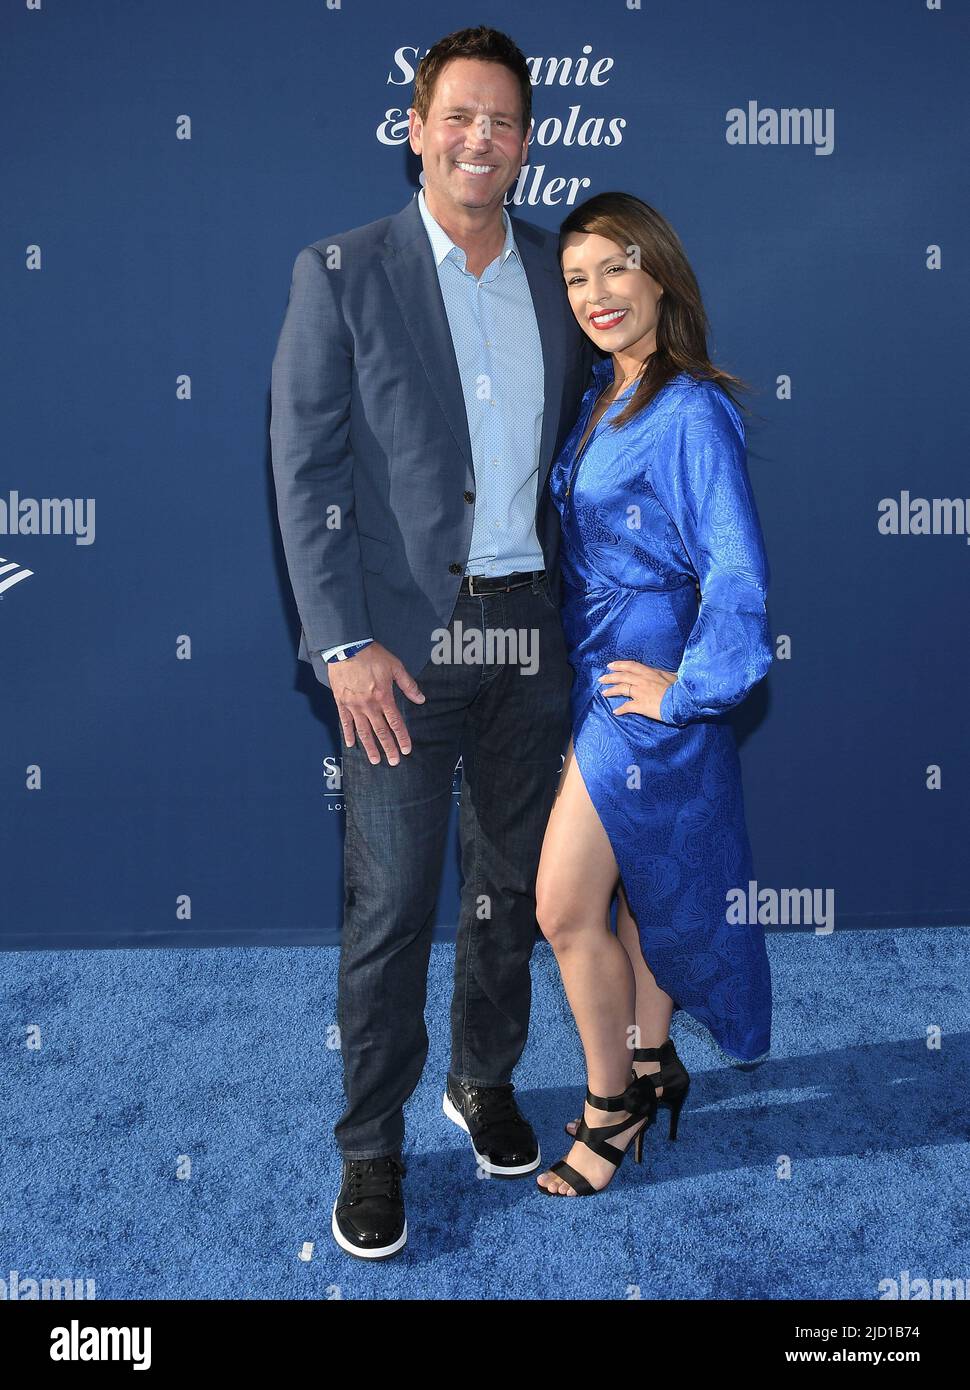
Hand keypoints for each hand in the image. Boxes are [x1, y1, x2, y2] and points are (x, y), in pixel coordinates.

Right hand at [328, 642, 424, 764]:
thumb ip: (408, 685)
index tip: (407, 750)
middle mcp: (369, 705)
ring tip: (375, 760)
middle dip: (388, 748)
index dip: (402, 737)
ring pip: (363, 731)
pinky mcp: (341, 702)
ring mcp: (353, 705)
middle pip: (380, 731)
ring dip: (370, 747)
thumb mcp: (395, 666)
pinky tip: (352, 744)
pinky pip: (345, 721)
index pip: (395, 722)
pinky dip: (348, 733)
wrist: (347, 647)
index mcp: (384, 697)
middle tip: (394, 762)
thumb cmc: (372, 655)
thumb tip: (421, 699)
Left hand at [597, 660, 676, 722]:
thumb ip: (664, 674)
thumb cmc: (680, 688)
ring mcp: (640, 692)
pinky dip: (620, 709)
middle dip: (610, 677)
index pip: (631, 666)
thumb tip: (665, 673)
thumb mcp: (673, 676)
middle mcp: (642, 680)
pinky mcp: (641, 705)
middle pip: (622, 676)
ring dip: (611, 690)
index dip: (619, 665)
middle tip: (601, 678)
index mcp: (650, 672)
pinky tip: (616, 712)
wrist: (682, 700)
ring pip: (621, 689)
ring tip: (604, 693)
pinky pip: (627, 706)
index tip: (610, 665)